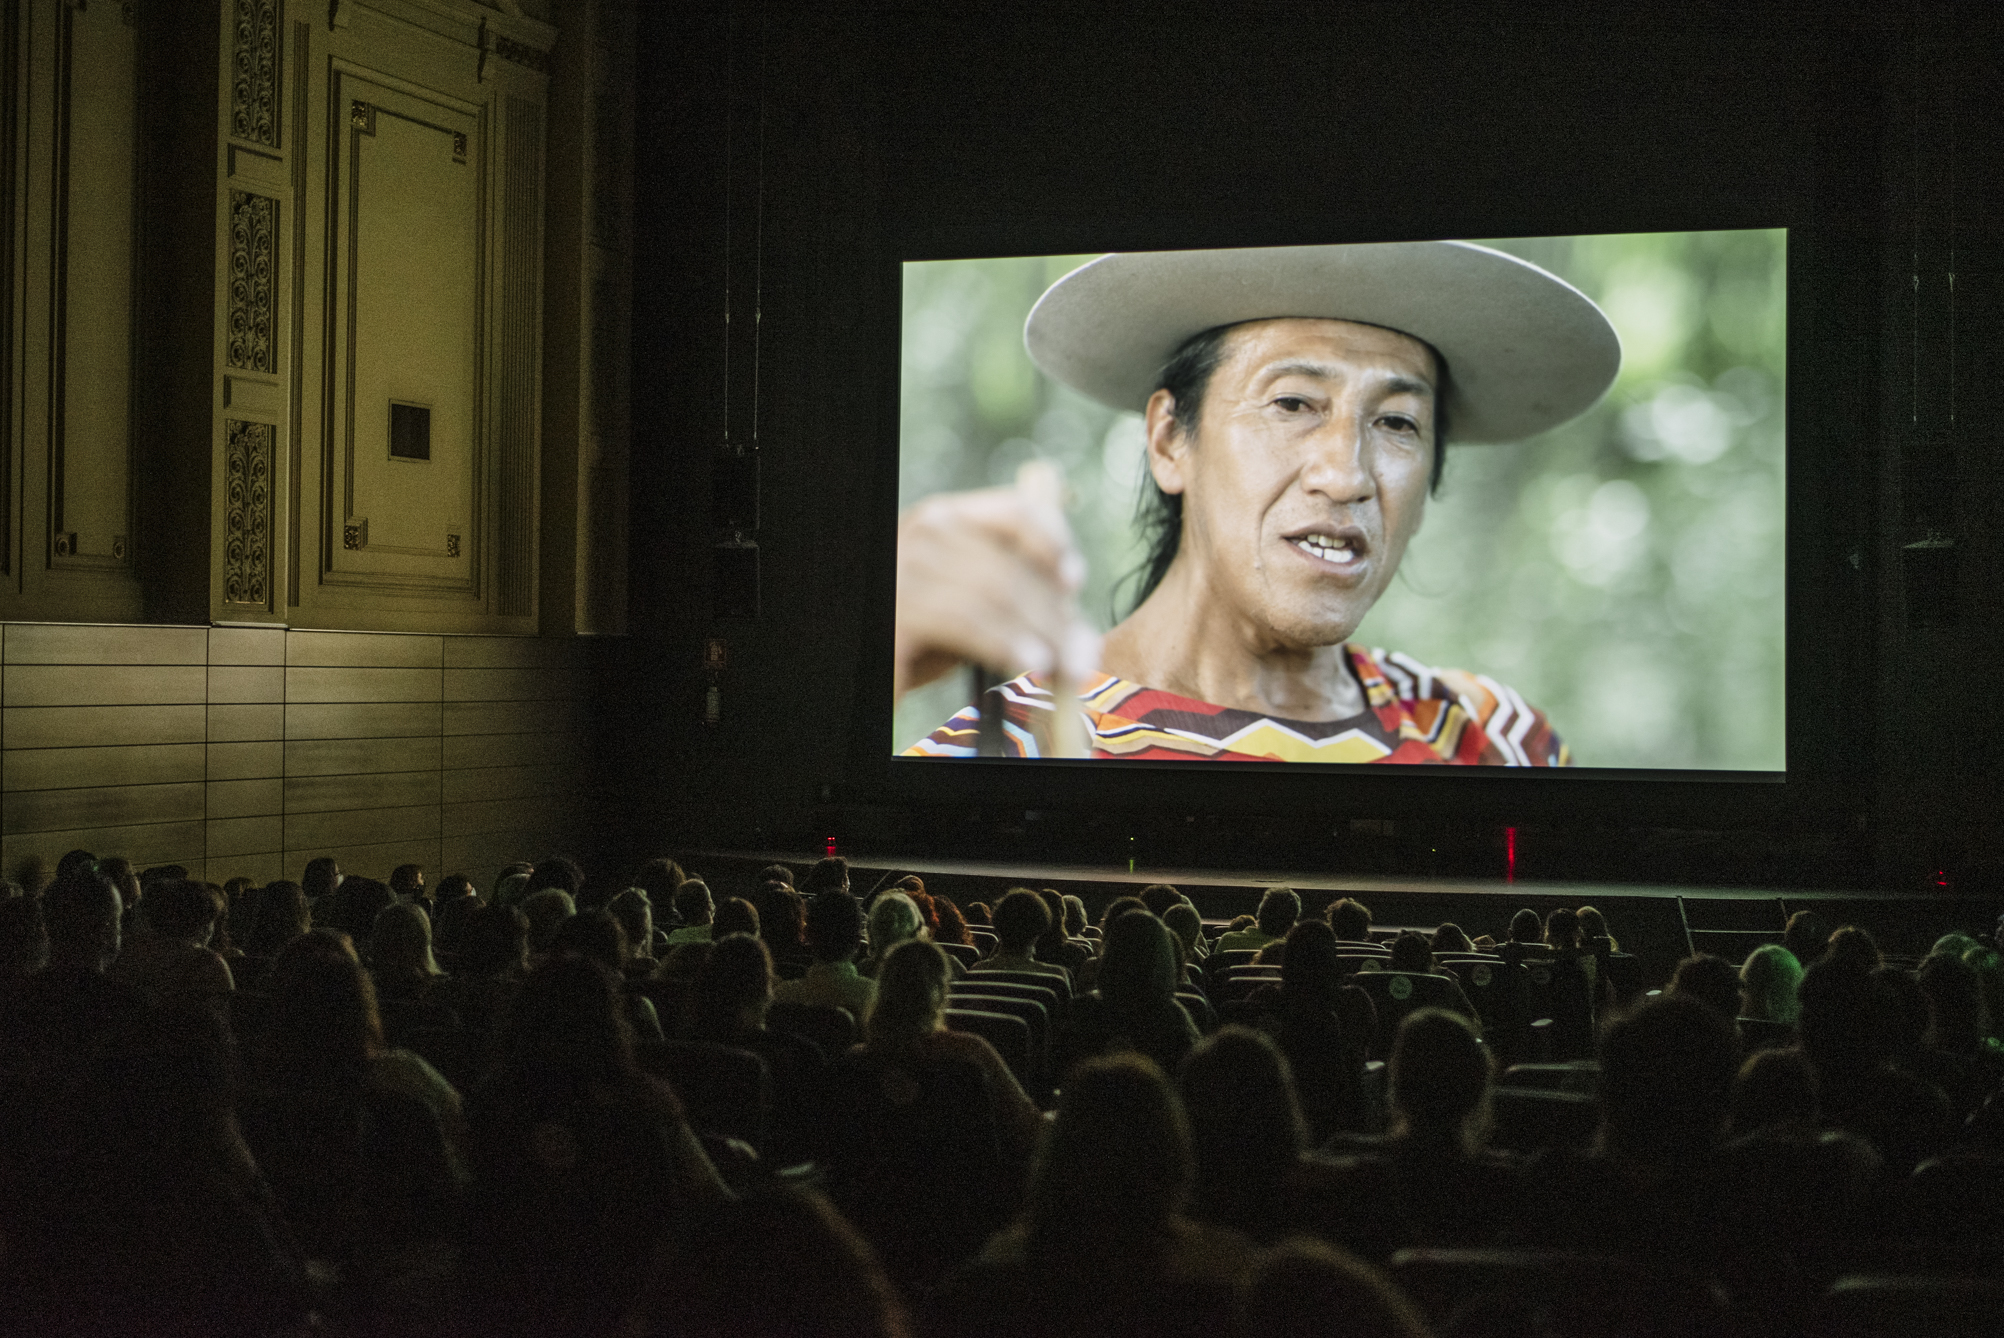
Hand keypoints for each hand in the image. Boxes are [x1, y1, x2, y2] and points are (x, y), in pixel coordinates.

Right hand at [894, 461, 1101, 703]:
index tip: (1074, 582)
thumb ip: (1023, 616)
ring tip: (1063, 668)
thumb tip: (1086, 641)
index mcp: (946, 518)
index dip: (1052, 542)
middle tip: (1082, 657)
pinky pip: (968, 620)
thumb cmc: (919, 646)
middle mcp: (925, 530)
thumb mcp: (975, 618)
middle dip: (1054, 615)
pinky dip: (1005, 643)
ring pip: (997, 592)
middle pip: (1011, 563)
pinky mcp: (900, 606)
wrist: (870, 673)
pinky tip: (1029, 664)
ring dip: (1039, 633)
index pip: (1014, 511)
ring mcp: (908, 565)